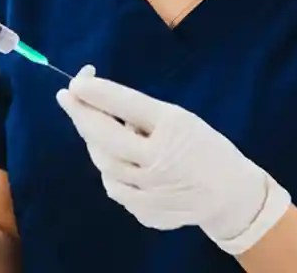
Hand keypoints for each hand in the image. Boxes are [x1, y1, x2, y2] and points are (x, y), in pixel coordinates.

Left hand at [56, 66, 291, 254]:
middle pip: (105, 139)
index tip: (75, 83)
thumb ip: (139, 114)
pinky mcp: (146, 212)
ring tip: (101, 128)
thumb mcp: (180, 119)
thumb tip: (91, 99)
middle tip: (65, 96)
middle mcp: (160, 160)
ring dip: (95, 144)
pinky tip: (124, 161)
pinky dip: (112, 171)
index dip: (98, 93)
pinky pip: (115, 187)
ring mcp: (151, 191)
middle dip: (80, 115)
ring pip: (104, 165)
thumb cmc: (201, 147)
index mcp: (173, 128)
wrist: (231, 195)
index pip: (128, 105)